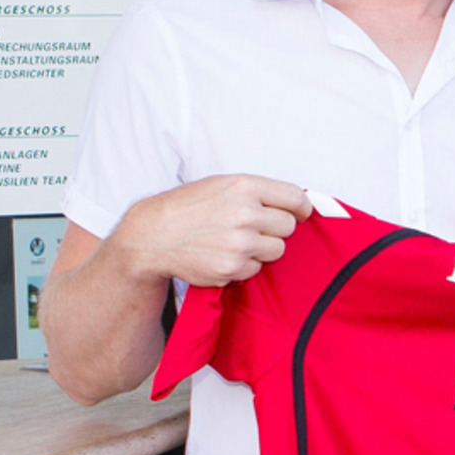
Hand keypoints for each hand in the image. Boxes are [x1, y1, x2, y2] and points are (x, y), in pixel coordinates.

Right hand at [114, 175, 311, 287]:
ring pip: (277, 249)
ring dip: (263, 248)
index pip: (295, 198)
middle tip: (254, 227)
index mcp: (244, 188)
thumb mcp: (221, 185)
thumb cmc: (188, 208)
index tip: (301, 213)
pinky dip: (246, 264)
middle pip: (289, 226)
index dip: (302, 207)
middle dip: (277, 228)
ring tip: (237, 240)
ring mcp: (240, 243)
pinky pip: (257, 268)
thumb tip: (298, 202)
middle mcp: (245, 214)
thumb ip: (258, 192)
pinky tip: (224, 254)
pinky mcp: (233, 267)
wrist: (153, 235)